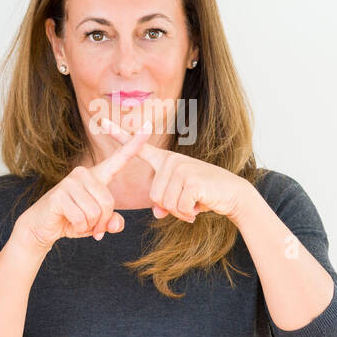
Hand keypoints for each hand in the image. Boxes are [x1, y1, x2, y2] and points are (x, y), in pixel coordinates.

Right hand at [15, 120, 154, 250]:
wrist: (41, 226)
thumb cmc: (70, 221)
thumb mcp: (96, 224)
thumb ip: (111, 222)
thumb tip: (116, 224)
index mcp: (96, 176)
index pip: (119, 158)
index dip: (135, 144)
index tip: (148, 127)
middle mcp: (83, 174)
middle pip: (108, 202)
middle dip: (101, 222)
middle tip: (92, 228)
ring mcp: (70, 182)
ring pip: (95, 212)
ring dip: (89, 226)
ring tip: (78, 223)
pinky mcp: (60, 195)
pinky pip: (81, 218)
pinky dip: (79, 227)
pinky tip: (69, 223)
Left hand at [97, 114, 251, 223]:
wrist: (234, 194)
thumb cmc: (206, 195)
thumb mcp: (182, 198)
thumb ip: (166, 202)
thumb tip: (157, 212)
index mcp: (166, 161)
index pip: (139, 148)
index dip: (119, 136)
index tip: (102, 123)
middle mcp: (172, 161)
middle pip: (154, 196)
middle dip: (171, 207)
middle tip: (190, 202)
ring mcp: (181, 168)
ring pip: (165, 203)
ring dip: (181, 211)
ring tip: (196, 202)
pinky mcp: (190, 180)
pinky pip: (179, 207)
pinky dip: (189, 213)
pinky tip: (200, 205)